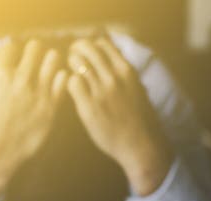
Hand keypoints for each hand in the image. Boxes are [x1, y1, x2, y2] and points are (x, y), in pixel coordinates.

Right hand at [0, 39, 67, 196]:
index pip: (11, 46)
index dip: (13, 49)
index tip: (15, 55)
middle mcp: (19, 81)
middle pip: (34, 48)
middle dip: (34, 50)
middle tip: (35, 55)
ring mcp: (37, 94)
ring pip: (51, 60)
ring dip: (50, 59)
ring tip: (49, 62)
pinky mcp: (50, 108)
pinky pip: (62, 81)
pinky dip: (61, 76)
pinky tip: (57, 79)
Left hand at [66, 38, 173, 195]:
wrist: (141, 145)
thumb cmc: (139, 120)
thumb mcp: (137, 89)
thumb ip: (124, 74)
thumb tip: (113, 61)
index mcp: (127, 71)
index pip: (103, 44)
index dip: (91, 46)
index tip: (87, 54)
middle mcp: (113, 77)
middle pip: (87, 49)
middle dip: (76, 50)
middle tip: (72, 57)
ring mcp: (101, 92)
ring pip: (77, 63)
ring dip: (70, 65)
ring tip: (71, 73)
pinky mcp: (89, 107)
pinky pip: (72, 83)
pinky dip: (69, 82)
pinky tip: (73, 90)